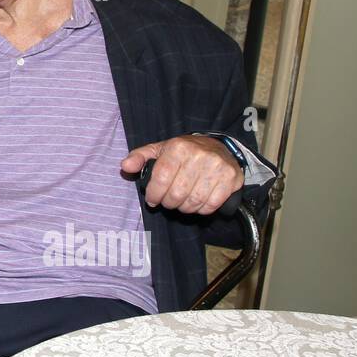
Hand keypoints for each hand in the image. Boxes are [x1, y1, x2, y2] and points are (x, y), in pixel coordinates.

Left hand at [121, 135, 243, 214]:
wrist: (217, 146)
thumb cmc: (184, 152)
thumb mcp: (159, 149)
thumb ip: (139, 157)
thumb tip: (125, 167)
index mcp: (178, 147)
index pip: (161, 179)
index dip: (154, 194)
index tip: (153, 199)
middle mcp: (199, 155)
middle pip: (177, 193)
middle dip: (168, 203)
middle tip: (168, 202)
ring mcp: (217, 167)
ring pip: (194, 202)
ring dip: (184, 208)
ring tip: (181, 203)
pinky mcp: (231, 179)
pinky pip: (211, 205)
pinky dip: (201, 210)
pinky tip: (197, 203)